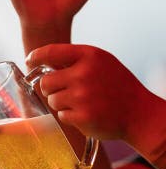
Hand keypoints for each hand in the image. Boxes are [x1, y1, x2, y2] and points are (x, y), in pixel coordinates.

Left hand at [27, 44, 153, 142]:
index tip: (29, 61)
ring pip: (52, 100)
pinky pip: (61, 115)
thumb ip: (75, 61)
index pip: (50, 52)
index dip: (36, 57)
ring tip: (82, 103)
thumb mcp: (101, 64)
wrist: (139, 114)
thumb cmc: (117, 87)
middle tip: (65, 91)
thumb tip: (41, 64)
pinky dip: (70, 117)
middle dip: (51, 88)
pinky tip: (87, 113)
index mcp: (90, 56)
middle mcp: (84, 73)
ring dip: (62, 104)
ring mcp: (82, 96)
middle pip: (45, 82)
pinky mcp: (82, 116)